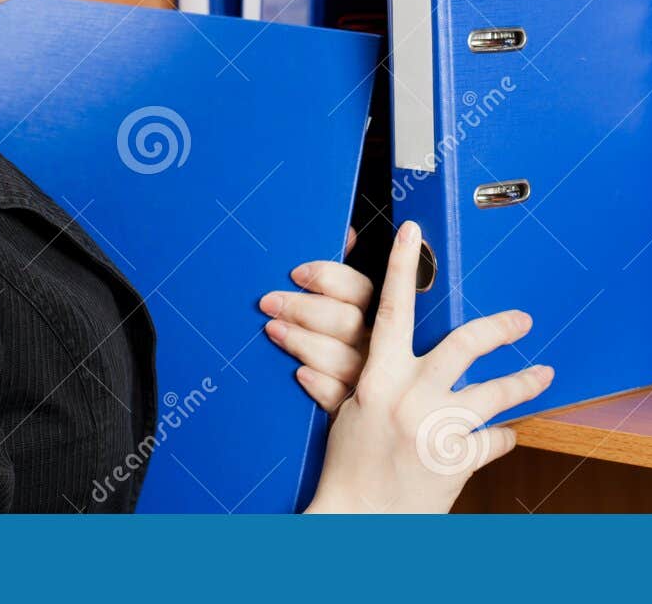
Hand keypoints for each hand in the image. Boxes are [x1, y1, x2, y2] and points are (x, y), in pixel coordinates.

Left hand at [260, 226, 372, 414]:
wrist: (368, 421)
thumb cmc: (351, 348)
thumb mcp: (355, 307)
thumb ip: (346, 275)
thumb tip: (346, 231)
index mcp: (381, 315)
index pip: (361, 289)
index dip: (327, 278)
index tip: (296, 273)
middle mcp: (379, 346)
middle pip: (345, 321)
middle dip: (303, 308)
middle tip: (269, 301)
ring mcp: (368, 379)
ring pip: (338, 357)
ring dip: (301, 341)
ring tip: (272, 331)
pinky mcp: (352, 409)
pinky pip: (337, 397)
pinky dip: (317, 383)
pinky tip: (298, 374)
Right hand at [303, 219, 551, 513]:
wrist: (357, 521)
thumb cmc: (346, 468)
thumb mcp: (346, 414)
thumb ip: (348, 381)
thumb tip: (316, 358)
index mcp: (379, 379)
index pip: (391, 310)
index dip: (403, 267)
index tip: (414, 233)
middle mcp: (413, 397)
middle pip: (465, 344)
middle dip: (499, 327)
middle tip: (523, 319)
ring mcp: (440, 428)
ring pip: (496, 392)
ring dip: (524, 382)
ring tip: (544, 374)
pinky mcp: (460, 460)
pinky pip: (494, 440)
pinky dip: (503, 437)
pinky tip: (510, 434)